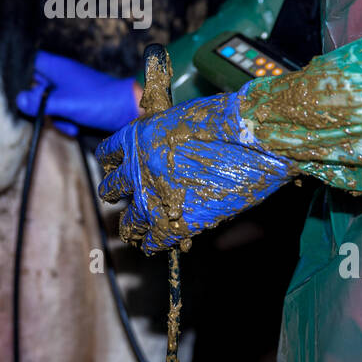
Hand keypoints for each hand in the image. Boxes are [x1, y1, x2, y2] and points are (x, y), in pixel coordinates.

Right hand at [15, 50, 141, 135]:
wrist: (128, 111)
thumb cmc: (98, 101)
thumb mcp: (63, 104)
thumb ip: (38, 103)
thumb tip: (19, 100)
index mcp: (56, 67)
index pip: (30, 60)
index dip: (20, 72)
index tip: (15, 89)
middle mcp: (61, 75)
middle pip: (36, 86)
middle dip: (38, 103)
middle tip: (44, 112)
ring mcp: (70, 88)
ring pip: (48, 102)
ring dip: (54, 116)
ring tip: (68, 123)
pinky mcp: (78, 101)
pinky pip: (62, 111)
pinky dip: (66, 120)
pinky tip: (76, 128)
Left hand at [95, 88, 295, 253]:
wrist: (252, 140)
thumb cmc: (224, 121)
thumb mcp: (180, 117)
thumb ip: (162, 137)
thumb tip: (160, 151)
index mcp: (137, 138)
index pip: (108, 154)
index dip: (112, 164)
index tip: (115, 170)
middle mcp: (138, 170)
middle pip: (111, 190)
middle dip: (115, 195)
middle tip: (121, 201)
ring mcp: (155, 199)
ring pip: (130, 223)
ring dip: (132, 227)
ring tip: (135, 231)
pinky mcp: (177, 223)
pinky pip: (156, 241)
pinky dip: (156, 243)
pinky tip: (157, 243)